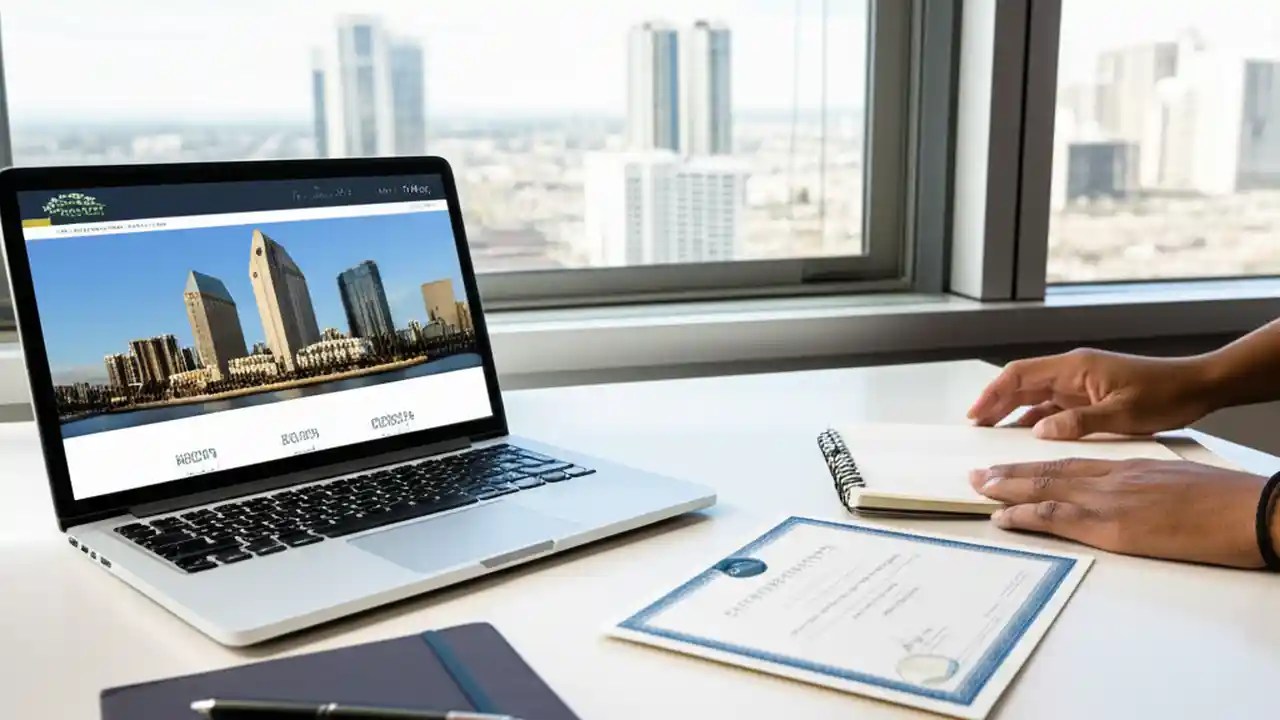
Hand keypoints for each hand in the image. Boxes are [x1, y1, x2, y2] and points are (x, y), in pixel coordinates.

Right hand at [967, 349, 1215, 439]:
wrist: (1197, 386)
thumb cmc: (1165, 394)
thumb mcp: (1122, 414)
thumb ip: (1077, 423)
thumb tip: (1038, 432)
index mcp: (1075, 368)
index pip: (1020, 375)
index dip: (992, 394)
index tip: (974, 415)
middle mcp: (1072, 371)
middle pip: (1021, 384)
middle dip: (995, 403)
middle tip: (975, 427)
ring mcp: (1080, 382)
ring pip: (1035, 395)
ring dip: (1012, 411)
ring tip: (992, 432)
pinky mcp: (1089, 394)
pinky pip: (1053, 405)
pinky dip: (1035, 418)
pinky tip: (1027, 435)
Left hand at [970, 458, 1275, 568]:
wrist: (1247, 510)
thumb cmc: (1222, 502)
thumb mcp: (1174, 485)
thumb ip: (1143, 489)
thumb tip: (1130, 501)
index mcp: (1128, 468)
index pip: (1071, 462)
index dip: (1037, 464)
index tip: (1012, 466)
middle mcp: (1112, 479)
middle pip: (1050, 470)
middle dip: (1010, 472)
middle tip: (977, 472)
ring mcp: (1109, 500)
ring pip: (1045, 488)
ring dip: (1006, 489)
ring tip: (977, 488)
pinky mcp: (1112, 526)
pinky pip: (1057, 516)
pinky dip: (1024, 515)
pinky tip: (1002, 517)